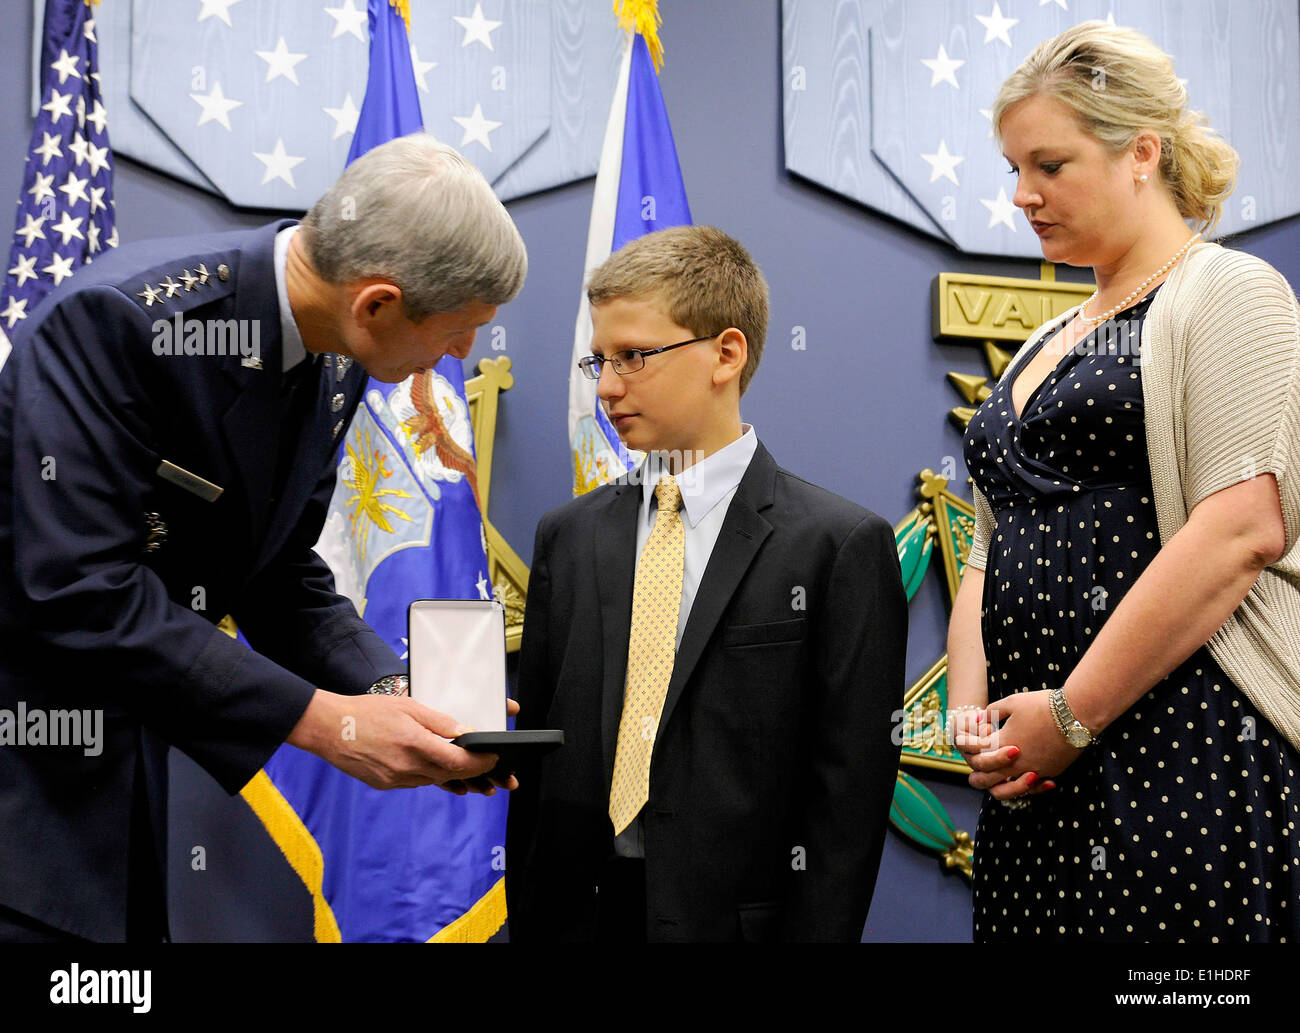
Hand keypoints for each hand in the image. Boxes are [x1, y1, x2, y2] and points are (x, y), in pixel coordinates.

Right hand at [287, 690, 516, 794]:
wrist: (329, 728)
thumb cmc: (367, 712)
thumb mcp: (408, 707)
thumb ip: (439, 722)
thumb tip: (464, 731)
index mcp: (415, 745)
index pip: (458, 762)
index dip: (480, 763)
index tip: (492, 758)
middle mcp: (406, 767)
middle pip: (450, 775)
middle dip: (471, 770)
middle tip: (484, 762)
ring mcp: (395, 779)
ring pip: (433, 780)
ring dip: (448, 772)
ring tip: (461, 763)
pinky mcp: (385, 784)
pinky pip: (415, 782)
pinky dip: (427, 773)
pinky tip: (428, 763)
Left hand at [962, 691, 1080, 800]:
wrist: (1076, 714)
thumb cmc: (1041, 705)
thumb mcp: (1011, 703)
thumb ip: (991, 713)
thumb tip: (978, 720)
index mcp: (1001, 745)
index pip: (977, 756)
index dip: (974, 749)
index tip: (982, 737)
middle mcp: (1015, 763)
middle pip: (986, 780)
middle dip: (979, 774)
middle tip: (983, 763)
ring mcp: (1034, 770)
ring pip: (1009, 789)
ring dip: (1002, 784)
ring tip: (1003, 774)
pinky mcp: (1050, 772)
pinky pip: (1032, 786)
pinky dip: (1026, 782)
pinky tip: (1026, 772)